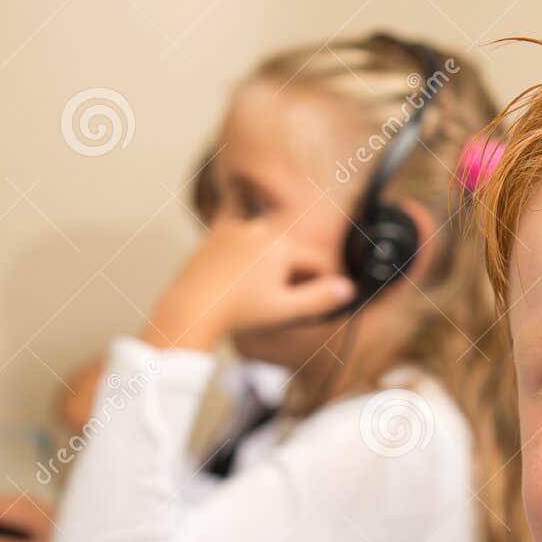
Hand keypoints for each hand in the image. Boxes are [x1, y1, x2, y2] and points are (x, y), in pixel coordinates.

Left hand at [142, 218, 353, 350]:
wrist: (191, 307)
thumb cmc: (239, 312)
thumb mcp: (285, 310)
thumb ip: (319, 298)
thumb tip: (349, 289)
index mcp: (282, 245)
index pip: (315, 263)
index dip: (319, 285)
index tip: (313, 304)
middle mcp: (261, 229)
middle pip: (290, 254)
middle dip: (292, 276)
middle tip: (280, 303)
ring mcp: (236, 228)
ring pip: (265, 248)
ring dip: (269, 267)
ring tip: (256, 294)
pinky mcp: (215, 233)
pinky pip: (241, 245)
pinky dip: (244, 260)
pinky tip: (236, 283)